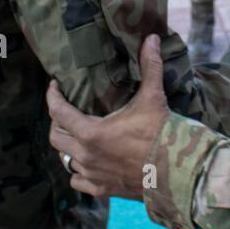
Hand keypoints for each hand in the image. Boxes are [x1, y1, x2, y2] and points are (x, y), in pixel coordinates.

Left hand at [47, 35, 169, 198]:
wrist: (177, 171)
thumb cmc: (161, 133)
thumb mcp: (153, 97)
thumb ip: (149, 66)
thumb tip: (152, 38)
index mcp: (90, 132)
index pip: (58, 112)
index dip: (52, 97)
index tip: (54, 87)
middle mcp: (85, 155)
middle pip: (56, 137)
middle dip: (57, 122)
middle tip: (64, 111)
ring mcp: (92, 175)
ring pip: (65, 160)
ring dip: (67, 147)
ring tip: (75, 136)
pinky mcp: (102, 190)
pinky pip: (78, 181)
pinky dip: (78, 173)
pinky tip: (87, 164)